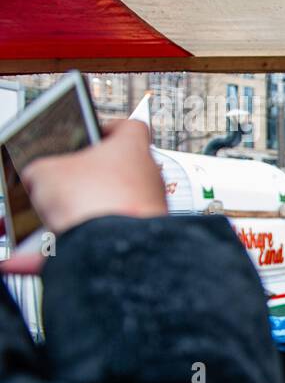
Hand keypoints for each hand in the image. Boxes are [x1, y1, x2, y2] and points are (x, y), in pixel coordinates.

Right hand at [3, 119, 164, 274]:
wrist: (117, 249)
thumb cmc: (95, 202)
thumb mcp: (46, 172)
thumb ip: (42, 170)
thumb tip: (39, 180)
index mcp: (132, 149)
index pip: (129, 128)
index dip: (106, 128)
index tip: (91, 133)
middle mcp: (148, 179)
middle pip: (113, 172)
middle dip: (82, 180)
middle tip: (58, 184)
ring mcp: (148, 209)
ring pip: (105, 208)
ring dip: (75, 216)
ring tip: (46, 222)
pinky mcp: (140, 238)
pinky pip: (101, 240)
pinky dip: (72, 246)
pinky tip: (38, 255)